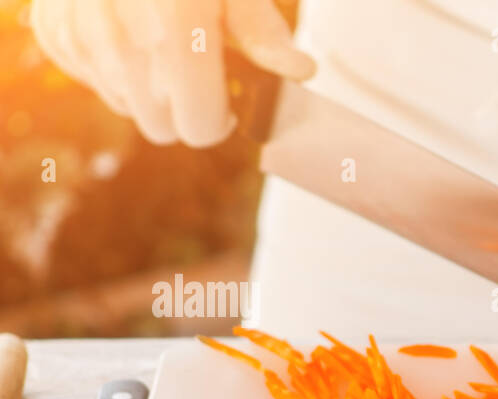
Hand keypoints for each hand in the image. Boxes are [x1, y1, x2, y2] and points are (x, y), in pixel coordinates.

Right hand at [31, 0, 314, 146]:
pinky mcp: (52, 28)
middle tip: (196, 74)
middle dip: (183, 108)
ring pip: (125, 107)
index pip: (198, 126)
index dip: (217, 121)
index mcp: (178, 26)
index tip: (226, 102)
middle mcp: (122, 34)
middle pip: (160, 128)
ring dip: (147, 89)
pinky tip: (127, 32)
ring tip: (162, 45)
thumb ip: (263, 34)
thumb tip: (300, 71)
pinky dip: (111, 66)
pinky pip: (90, 79)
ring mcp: (79, 31)